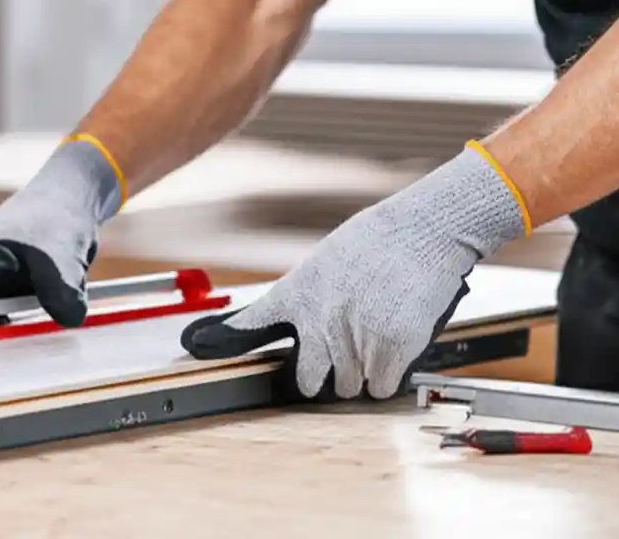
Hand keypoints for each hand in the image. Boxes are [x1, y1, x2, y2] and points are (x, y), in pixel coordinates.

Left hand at [181, 144, 527, 398]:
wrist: (422, 232)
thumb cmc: (379, 242)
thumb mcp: (326, 264)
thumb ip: (309, 299)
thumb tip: (302, 327)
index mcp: (297, 295)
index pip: (249, 326)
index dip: (222, 342)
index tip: (196, 348)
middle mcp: (318, 322)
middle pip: (306, 382)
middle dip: (324, 377)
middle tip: (341, 359)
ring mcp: (353, 339)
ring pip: (349, 387)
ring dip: (362, 374)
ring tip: (376, 340)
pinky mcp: (389, 349)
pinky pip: (382, 386)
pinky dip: (390, 375)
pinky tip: (394, 348)